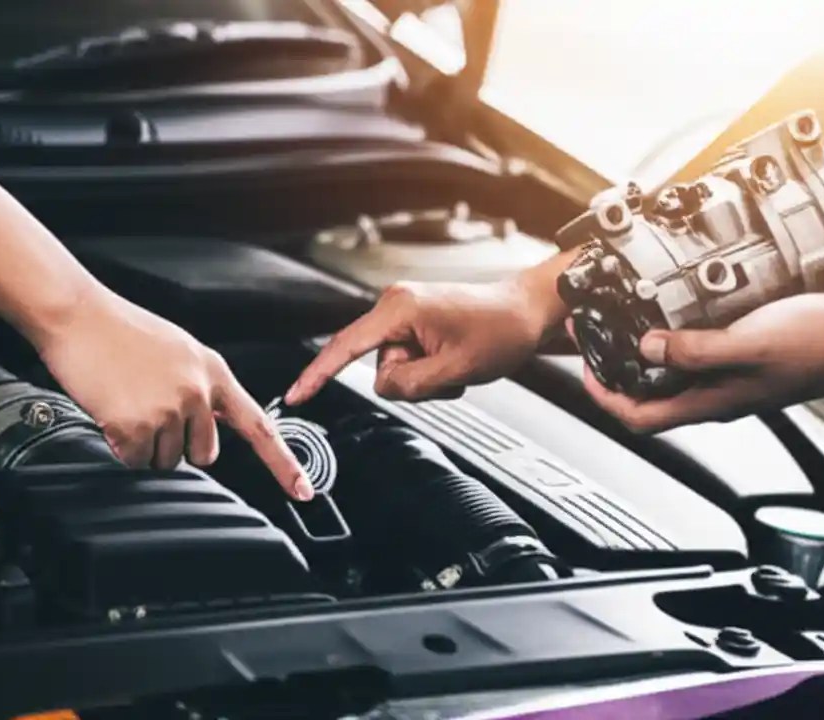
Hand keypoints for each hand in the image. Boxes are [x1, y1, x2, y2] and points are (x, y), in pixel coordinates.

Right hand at [35, 288, 313, 499]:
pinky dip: (122, 447)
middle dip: (178, 445)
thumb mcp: (179, 351)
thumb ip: (202, 386)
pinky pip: (137, 461)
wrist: (78, 315)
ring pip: (167, 460)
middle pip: (205, 454)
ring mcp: (170, 409)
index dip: (282, 462)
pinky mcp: (138, 424)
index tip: (303, 490)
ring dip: (146, 446)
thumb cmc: (121, 331)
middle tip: (149, 412)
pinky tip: (113, 415)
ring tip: (128, 404)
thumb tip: (212, 419)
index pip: (258, 425)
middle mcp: (199, 391)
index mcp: (214, 371)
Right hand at [286, 278, 560, 404]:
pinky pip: (409, 363)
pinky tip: (455, 360)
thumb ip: (411, 384)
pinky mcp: (414, 324)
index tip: (296, 395)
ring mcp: (405, 314)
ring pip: (396, 371)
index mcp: (400, 309)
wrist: (527, 312)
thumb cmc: (501, 331)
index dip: (318, 374)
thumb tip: (384, 386)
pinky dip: (431, 372)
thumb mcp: (457, 369)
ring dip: (427, 380)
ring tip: (458, 362)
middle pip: (381, 369)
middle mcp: (396, 305)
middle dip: (414, 382)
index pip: (346, 347)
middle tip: (452, 371)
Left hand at [580, 295, 823, 432]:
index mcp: (710, 402)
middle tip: (596, 341)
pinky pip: (693, 359)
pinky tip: (673, 314)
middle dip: (615, 374)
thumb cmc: (815, 347)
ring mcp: (728, 381)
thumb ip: (696, 349)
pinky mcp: (741, 361)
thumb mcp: (747, 343)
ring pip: (669, 381)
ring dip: (640, 357)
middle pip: (647, 401)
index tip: (585, 369)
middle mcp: (714, 397)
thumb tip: (646, 349)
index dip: (604, 399)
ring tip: (623, 325)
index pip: (640, 418)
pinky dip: (671, 342)